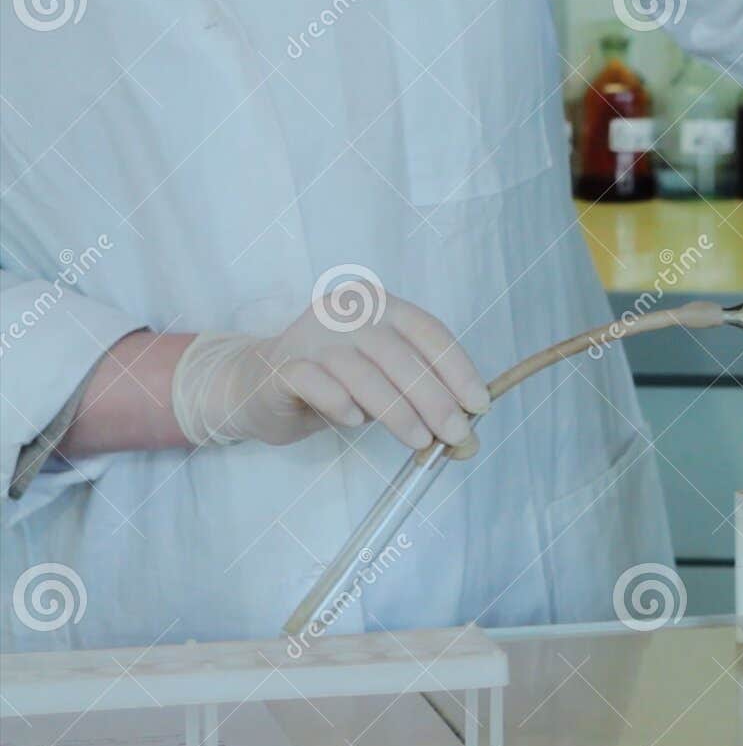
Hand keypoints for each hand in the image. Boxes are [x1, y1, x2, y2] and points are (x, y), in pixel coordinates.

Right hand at [171, 289, 489, 450]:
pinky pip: (318, 385)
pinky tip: (354, 422)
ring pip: (363, 374)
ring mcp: (311, 335)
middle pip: (399, 356)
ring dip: (398, 412)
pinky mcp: (282, 366)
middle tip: (455, 435)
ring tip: (418, 441)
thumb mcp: (389, 385)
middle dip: (434, 400)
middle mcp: (346, 312)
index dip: (458, 368)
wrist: (261, 385)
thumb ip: (426, 401)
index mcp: (379, 305)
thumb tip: (469, 439)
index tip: (479, 405)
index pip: (429, 332)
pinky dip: (342, 406)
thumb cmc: (337, 384)